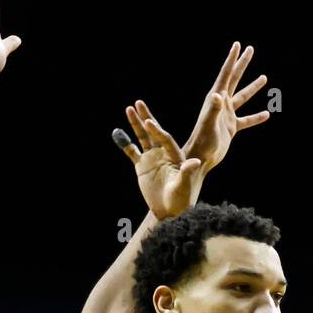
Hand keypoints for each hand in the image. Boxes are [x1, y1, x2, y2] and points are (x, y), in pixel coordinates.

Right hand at [114, 101, 203, 219]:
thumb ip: (187, 172)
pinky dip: (124, 143)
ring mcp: (152, 158)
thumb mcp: (185, 185)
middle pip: (153, 132)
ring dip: (135, 124)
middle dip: (146, 117)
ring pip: (142, 137)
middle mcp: (163, 153)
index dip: (157, 131)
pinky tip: (117, 132)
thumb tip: (195, 162)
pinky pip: (131, 151)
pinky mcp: (141, 166)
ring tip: (128, 109)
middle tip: (138, 103)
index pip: (165, 139)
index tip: (149, 122)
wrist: (170, 210)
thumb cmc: (182, 198)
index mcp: (175, 155)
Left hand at [182, 42, 269, 172]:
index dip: (232, 59)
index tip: (238, 45)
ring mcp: (227, 115)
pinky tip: (266, 114)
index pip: (226, 74)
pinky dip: (256, 117)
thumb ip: (214, 109)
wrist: (200, 157)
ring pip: (243, 97)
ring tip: (264, 77)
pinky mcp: (231, 128)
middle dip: (242, 64)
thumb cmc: (202, 141)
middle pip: (234, 79)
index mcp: (215, 98)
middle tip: (250, 49)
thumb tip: (218, 95)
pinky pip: (246, 120)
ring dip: (253, 87)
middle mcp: (221, 103)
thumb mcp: (209, 123)